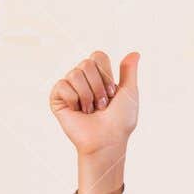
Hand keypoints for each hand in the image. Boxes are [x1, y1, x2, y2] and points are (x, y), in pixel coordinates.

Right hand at [50, 50, 139, 193]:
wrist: (106, 140)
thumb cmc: (120, 121)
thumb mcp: (129, 93)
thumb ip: (129, 72)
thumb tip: (135, 52)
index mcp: (99, 76)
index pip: (98, 56)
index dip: (106, 74)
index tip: (112, 93)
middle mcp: (83, 79)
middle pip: (87, 63)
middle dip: (98, 86)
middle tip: (102, 105)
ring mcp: (69, 88)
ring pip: (75, 73)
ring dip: (88, 95)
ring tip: (91, 110)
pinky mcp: (57, 98)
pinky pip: (62, 85)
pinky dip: (74, 100)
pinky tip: (77, 111)